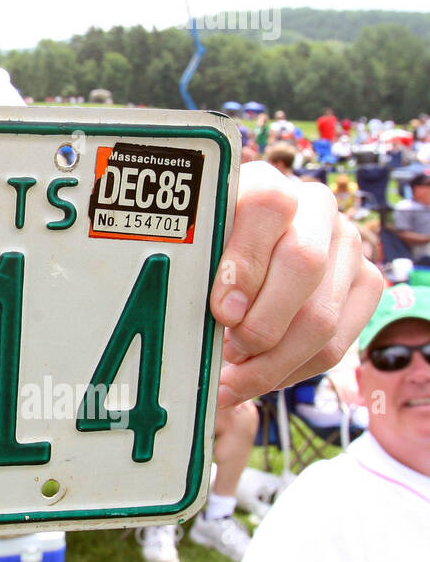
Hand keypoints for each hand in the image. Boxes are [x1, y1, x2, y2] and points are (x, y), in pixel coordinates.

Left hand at [210, 161, 383, 405]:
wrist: (253, 251)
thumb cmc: (209, 252)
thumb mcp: (194, 244)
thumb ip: (193, 262)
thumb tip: (205, 316)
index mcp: (267, 183)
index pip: (267, 206)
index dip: (245, 262)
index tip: (221, 309)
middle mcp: (316, 207)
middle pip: (303, 264)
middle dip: (262, 323)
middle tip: (227, 352)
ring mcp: (347, 245)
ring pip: (321, 317)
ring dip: (272, 361)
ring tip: (233, 378)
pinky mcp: (366, 282)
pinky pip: (336, 344)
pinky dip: (292, 370)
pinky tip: (259, 377)